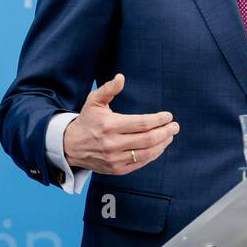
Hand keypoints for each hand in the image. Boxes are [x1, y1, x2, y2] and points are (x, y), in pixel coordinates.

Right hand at [63, 73, 177, 175]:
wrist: (71, 146)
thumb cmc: (87, 120)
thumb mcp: (94, 101)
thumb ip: (108, 89)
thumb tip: (121, 77)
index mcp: (109, 125)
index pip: (141, 123)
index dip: (158, 120)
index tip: (168, 116)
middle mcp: (112, 144)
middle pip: (148, 139)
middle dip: (165, 132)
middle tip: (175, 126)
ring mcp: (115, 159)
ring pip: (147, 153)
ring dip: (162, 144)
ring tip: (169, 136)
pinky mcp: (117, 169)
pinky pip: (140, 163)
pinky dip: (153, 155)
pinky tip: (159, 147)